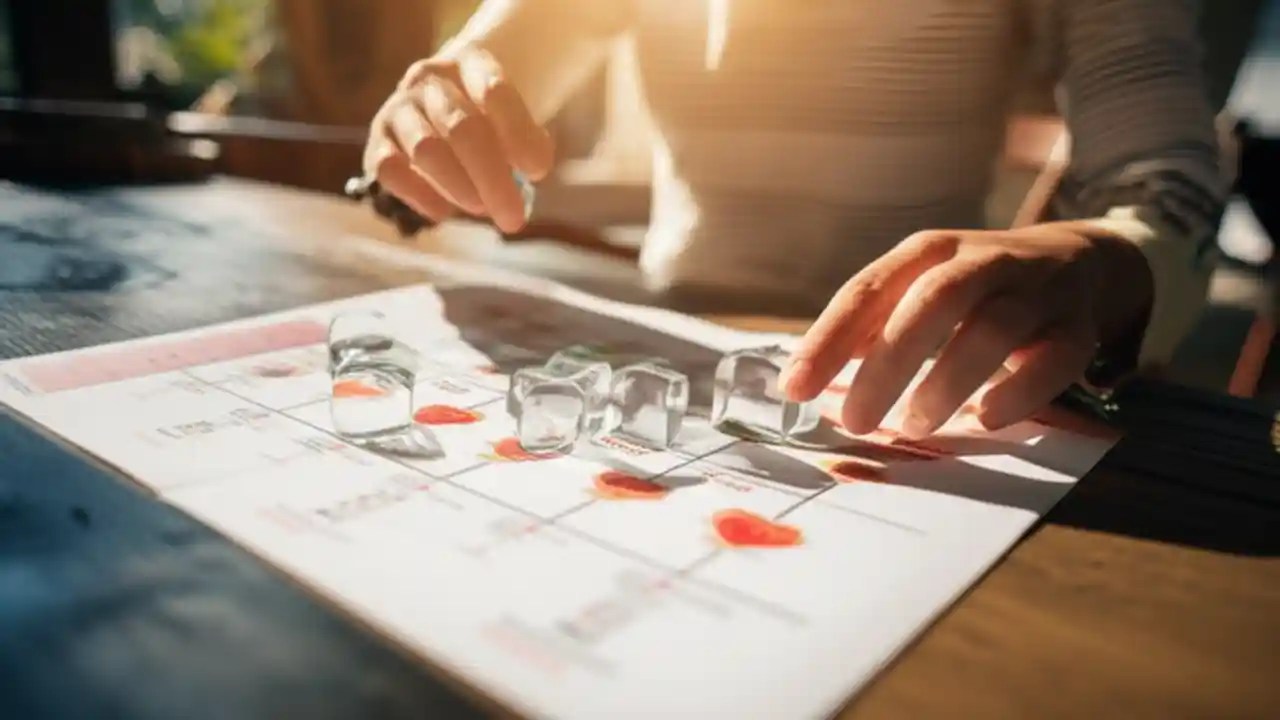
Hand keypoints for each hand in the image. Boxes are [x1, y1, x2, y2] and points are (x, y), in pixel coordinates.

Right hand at [364, 46, 553, 232]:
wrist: (443, 103)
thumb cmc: (489, 116)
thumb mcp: (512, 116)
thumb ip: (524, 140)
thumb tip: (530, 173)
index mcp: (470, 62)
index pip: (494, 91)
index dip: (518, 133)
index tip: (539, 171)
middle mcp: (430, 79)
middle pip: (462, 127)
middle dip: (491, 177)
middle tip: (513, 217)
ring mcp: (399, 107)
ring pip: (425, 149)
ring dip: (457, 186)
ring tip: (483, 210)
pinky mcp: (378, 138)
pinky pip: (389, 168)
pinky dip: (417, 193)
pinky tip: (443, 213)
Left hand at [780, 224, 1152, 436]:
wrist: (1086, 260)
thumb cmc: (977, 290)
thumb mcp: (921, 290)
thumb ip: (872, 329)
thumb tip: (805, 382)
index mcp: (929, 251)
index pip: (869, 289)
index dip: (829, 339)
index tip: (795, 388)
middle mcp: (982, 261)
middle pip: (932, 301)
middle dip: (889, 364)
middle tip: (855, 420)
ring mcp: (1036, 291)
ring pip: (993, 327)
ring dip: (948, 380)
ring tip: (914, 425)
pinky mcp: (1079, 327)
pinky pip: (1055, 358)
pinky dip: (1021, 390)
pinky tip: (986, 418)